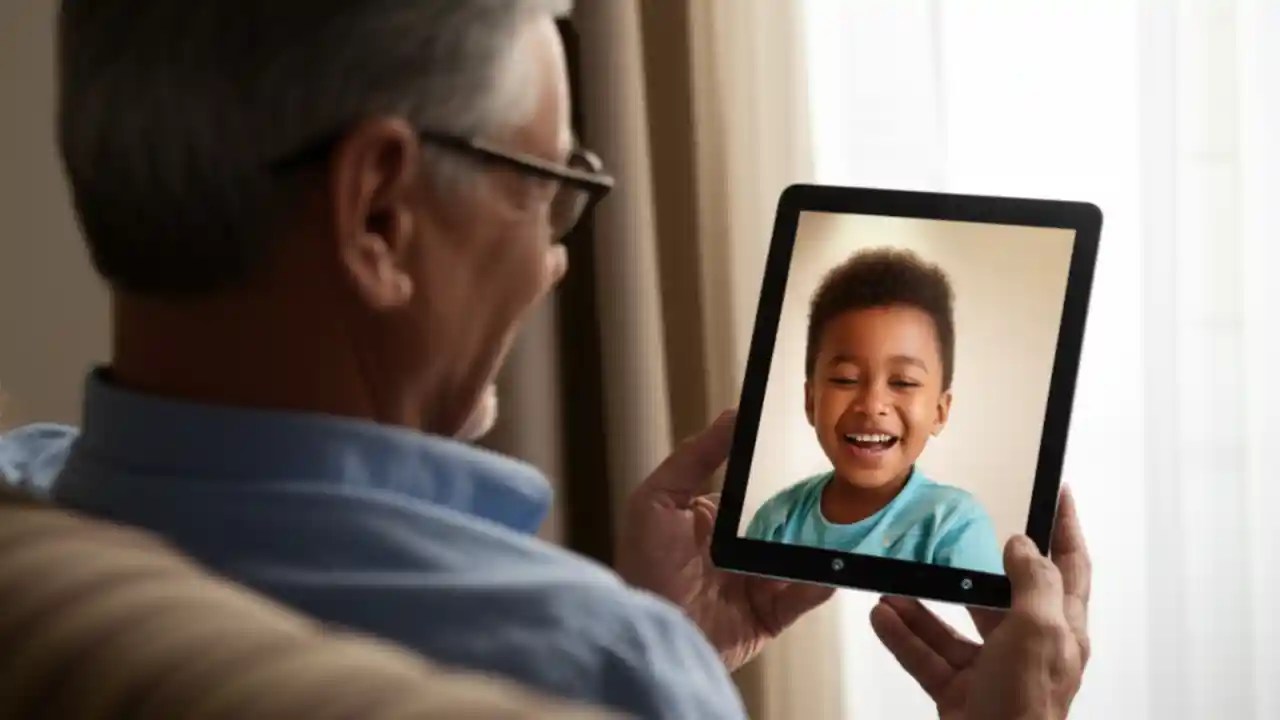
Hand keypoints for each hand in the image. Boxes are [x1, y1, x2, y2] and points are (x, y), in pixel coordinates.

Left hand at [615, 409, 833, 670]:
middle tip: (843, 488)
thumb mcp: (658, 499)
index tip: (808, 449)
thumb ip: (694, 456)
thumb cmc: (644, 565)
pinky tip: (834, 567)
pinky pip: (803, 597)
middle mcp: (738, 550)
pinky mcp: (769, 615)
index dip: (780, 472)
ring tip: (848, 524)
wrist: (652, 634)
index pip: (756, 489)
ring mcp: (756, 582)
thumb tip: (732, 415)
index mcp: (715, 520)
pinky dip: (819, 583)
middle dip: (812, 509)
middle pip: (786, 522)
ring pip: (800, 557)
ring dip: (822, 544)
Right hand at [870, 487, 1090, 719]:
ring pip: (955, 627)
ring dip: (923, 605)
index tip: (1060, 491)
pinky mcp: (961, 695)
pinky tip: (883, 615)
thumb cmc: (1026, 710)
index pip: (1070, 567)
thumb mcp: (1039, 633)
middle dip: (970, 568)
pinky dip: (903, 636)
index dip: (1067, 528)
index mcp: (1061, 631)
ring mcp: (993, 673)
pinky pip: (927, 658)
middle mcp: (1029, 648)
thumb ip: (1032, 584)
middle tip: (948, 534)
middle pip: (1001, 595)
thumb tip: (1022, 545)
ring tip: (894, 582)